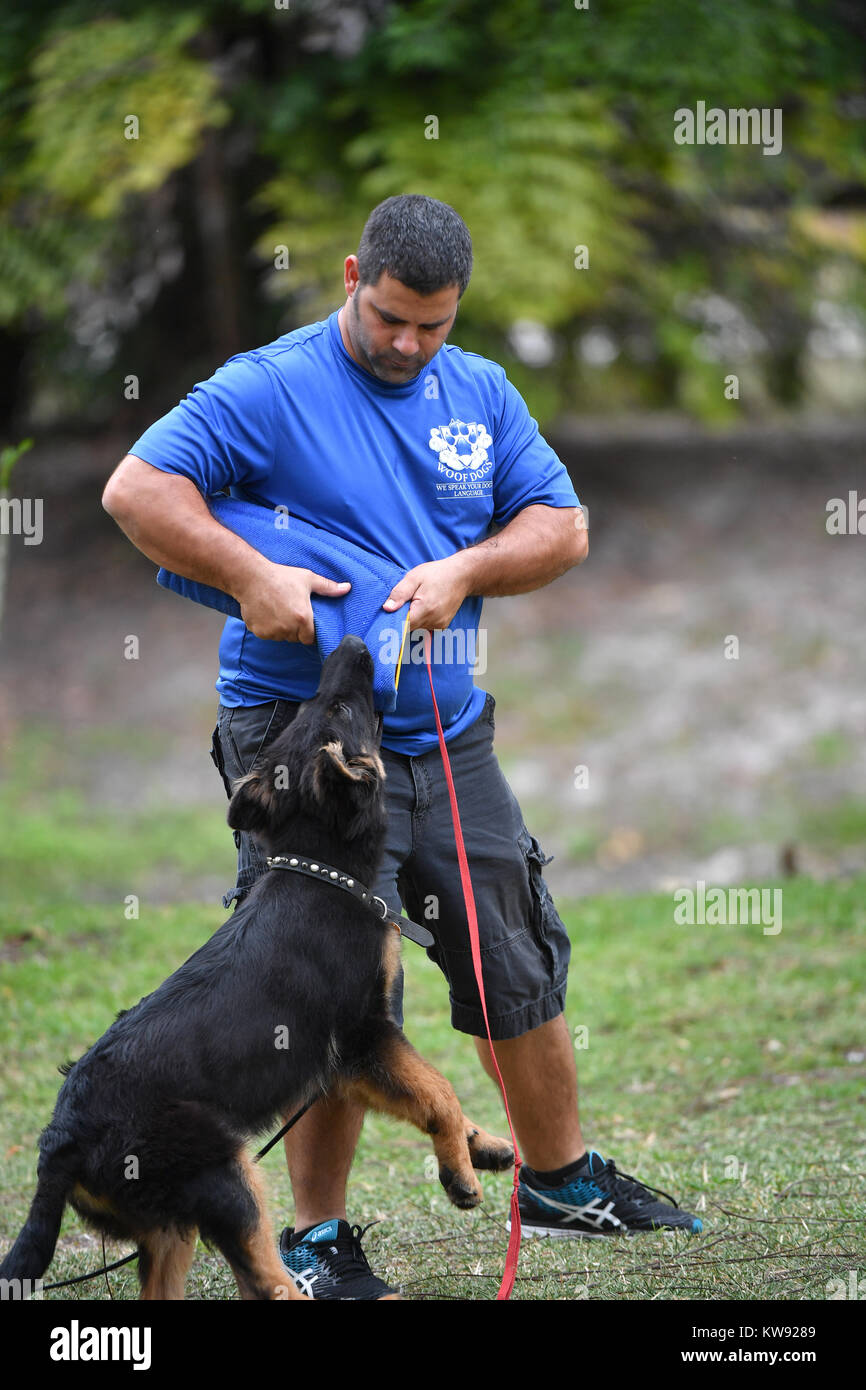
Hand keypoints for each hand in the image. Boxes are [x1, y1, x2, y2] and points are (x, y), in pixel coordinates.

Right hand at [235, 560, 350, 642]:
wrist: (251, 576)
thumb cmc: (281, 576)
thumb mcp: (308, 579)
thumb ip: (328, 588)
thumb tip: (347, 588)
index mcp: (302, 618)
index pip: (310, 638)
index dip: (309, 631)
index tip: (305, 622)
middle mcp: (287, 628)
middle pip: (295, 638)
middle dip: (295, 629)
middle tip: (290, 612)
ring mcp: (272, 632)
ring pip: (281, 637)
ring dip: (282, 629)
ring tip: (278, 610)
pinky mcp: (259, 632)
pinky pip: (267, 635)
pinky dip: (268, 628)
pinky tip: (267, 612)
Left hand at [382, 554, 470, 629]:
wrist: (462, 575)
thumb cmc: (437, 573)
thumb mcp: (414, 577)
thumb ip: (400, 593)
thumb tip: (387, 608)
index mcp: (425, 609)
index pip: (403, 626)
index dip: (394, 621)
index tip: (391, 614)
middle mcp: (434, 621)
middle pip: (409, 628)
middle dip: (403, 618)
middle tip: (406, 601)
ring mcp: (440, 625)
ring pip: (417, 628)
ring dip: (413, 618)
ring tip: (418, 601)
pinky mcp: (443, 626)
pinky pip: (426, 627)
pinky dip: (422, 619)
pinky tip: (425, 606)